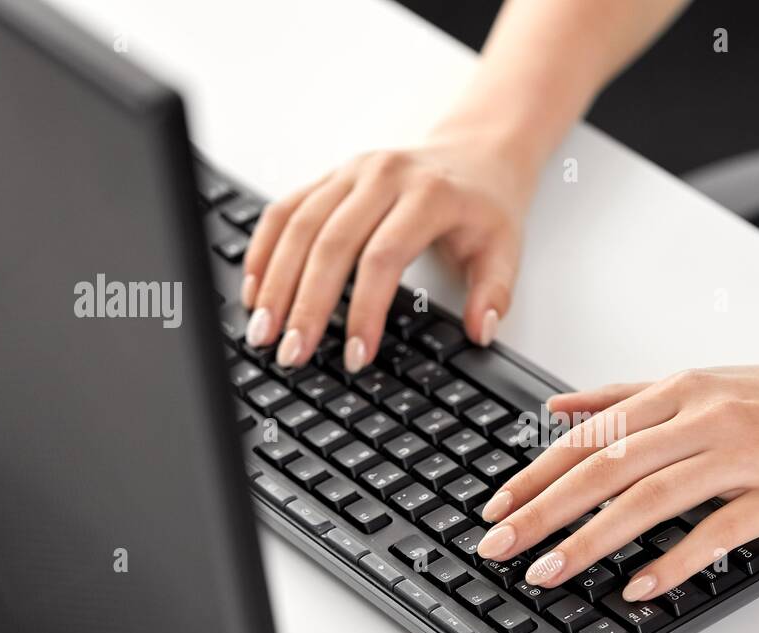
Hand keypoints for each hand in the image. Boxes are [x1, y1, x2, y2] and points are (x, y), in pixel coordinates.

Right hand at [239, 128, 534, 371]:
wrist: (474, 151)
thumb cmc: (483, 204)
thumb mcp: (504, 248)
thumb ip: (494, 293)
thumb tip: (481, 331)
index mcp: (427, 195)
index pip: (383, 258)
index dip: (364, 310)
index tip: (356, 356)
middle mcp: (382, 177)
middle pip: (330, 244)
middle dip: (306, 305)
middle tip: (291, 352)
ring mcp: (350, 172)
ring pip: (299, 226)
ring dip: (274, 282)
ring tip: (262, 330)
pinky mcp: (328, 176)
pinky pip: (284, 210)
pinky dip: (263, 249)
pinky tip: (253, 288)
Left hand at [474, 356, 758, 602]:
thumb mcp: (703, 382)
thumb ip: (627, 397)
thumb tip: (558, 407)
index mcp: (680, 390)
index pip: (590, 435)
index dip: (536, 474)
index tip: (497, 507)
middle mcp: (703, 417)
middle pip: (606, 466)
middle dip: (543, 510)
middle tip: (499, 546)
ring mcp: (742, 455)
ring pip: (650, 498)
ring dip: (590, 539)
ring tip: (548, 571)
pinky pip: (717, 532)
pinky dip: (673, 561)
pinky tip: (638, 587)